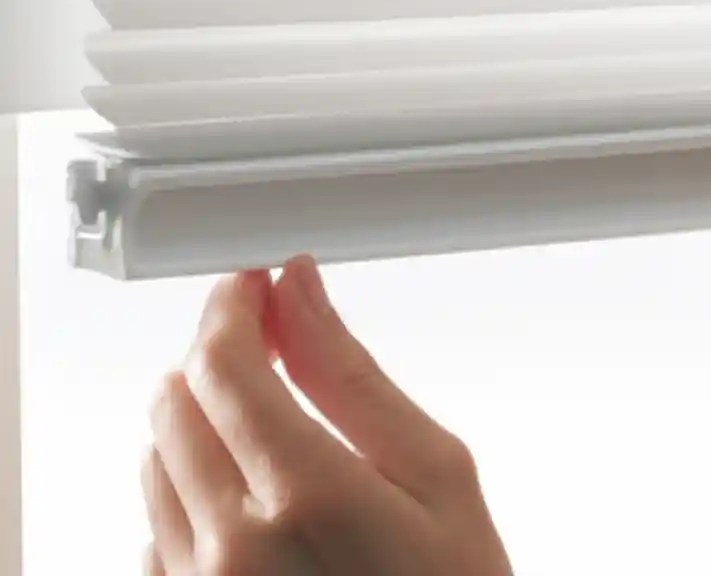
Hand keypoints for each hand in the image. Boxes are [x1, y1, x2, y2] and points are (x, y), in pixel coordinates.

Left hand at [141, 259, 511, 575]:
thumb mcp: (437, 474)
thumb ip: (352, 376)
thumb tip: (302, 293)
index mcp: (305, 497)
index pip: (224, 363)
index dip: (234, 305)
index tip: (254, 284)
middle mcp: (232, 547)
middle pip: (176, 400)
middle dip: (220, 357)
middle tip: (274, 346)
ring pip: (155, 457)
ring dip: (203, 421)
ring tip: (274, 430)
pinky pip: (152, 523)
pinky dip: (191, 487)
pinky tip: (254, 497)